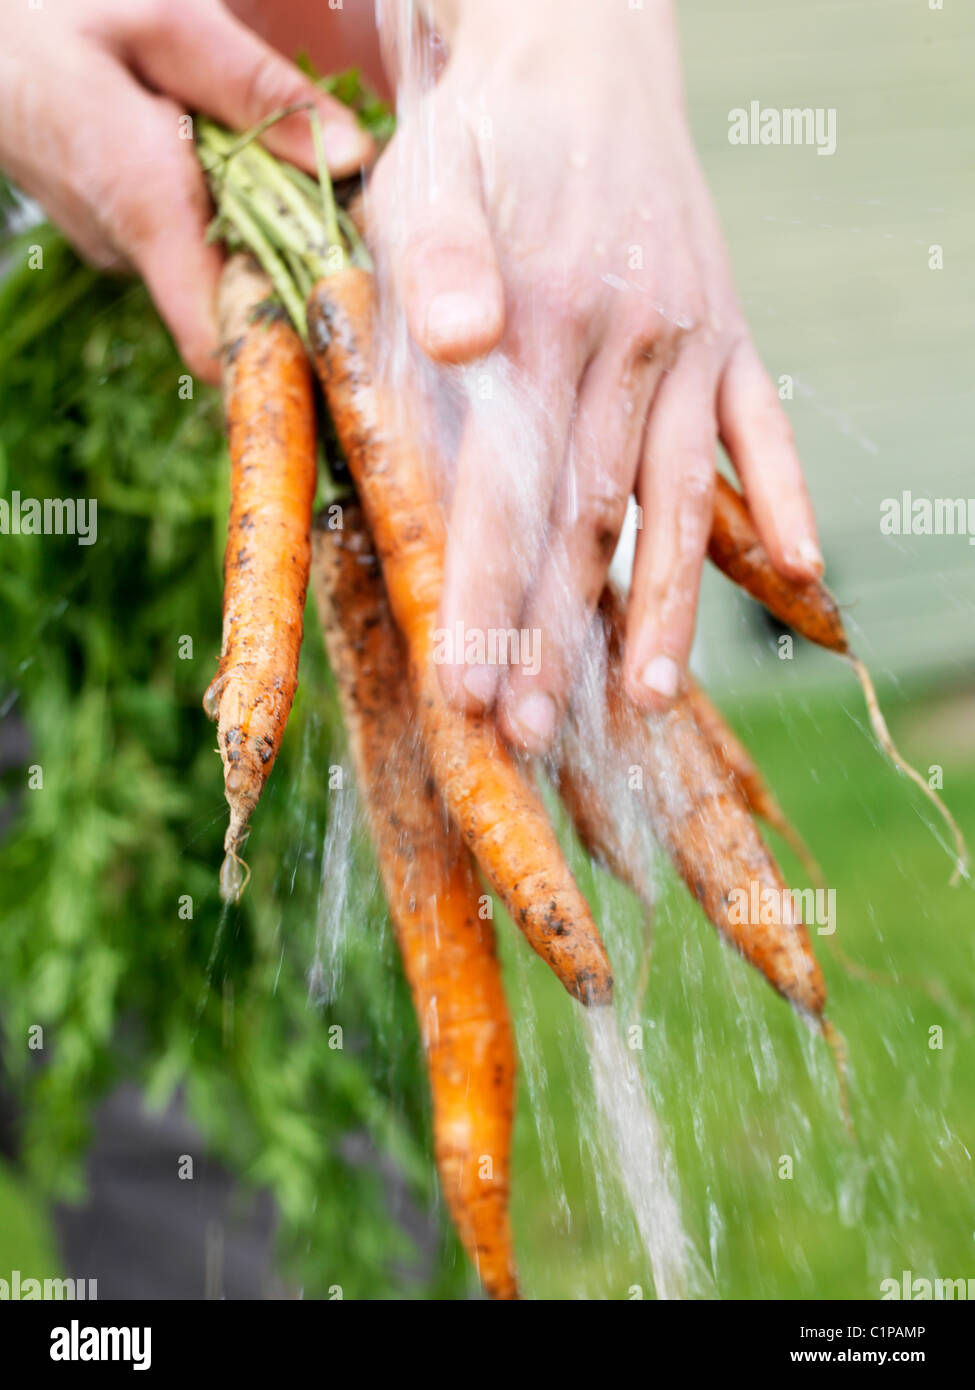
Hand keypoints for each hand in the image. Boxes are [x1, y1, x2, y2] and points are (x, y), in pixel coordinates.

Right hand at [0, 0, 373, 380]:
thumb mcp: (166, 20)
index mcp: (145, 202)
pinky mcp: (116, 233)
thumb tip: (354, 158)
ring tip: (266, 156)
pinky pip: (189, 239)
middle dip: (296, 263)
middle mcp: (129, 246)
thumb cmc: (50, 9)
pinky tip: (217, 153)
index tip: (340, 329)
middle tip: (340, 206)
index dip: (282, 350)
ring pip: (218, 264)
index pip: (214, 340)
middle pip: (238, 297)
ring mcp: (118, 247)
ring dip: (260, 225)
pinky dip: (222, 208)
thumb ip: (259, 92)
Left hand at [370, 0, 821, 749]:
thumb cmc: (483, 139)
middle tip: (532, 731)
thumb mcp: (427, 182)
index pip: (505, 488)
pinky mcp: (731, 328)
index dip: (483, 593)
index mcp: (538, 320)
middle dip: (556, 631)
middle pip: (588, 517)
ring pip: (679, 493)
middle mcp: (626, 341)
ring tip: (649, 695)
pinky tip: (805, 568)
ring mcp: (690, 340)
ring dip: (664, 600)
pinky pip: (765, 422)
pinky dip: (785, 492)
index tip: (463, 689)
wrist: (581, 50)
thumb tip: (461, 337)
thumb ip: (436, 263)